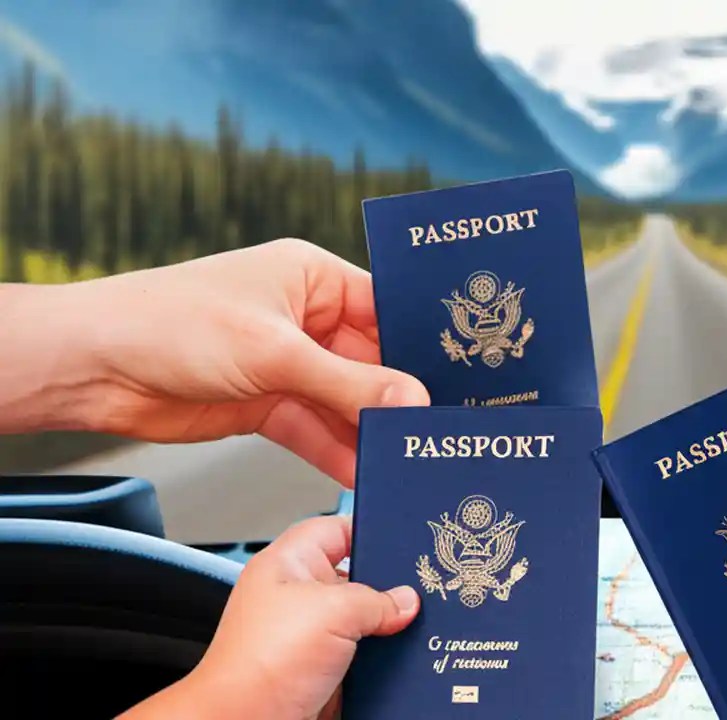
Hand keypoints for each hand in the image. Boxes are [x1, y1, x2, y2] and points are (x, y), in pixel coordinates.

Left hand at [0, 239, 427, 484]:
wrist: (93, 367)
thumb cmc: (171, 325)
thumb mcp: (275, 353)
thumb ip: (349, 383)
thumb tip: (414, 401)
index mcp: (312, 278)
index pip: (387, 308)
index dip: (422, 344)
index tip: (461, 379)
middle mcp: (306, 318)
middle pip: (372, 362)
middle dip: (399, 398)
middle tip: (438, 430)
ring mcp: (287, 364)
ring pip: (346, 401)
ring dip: (370, 430)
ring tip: (408, 457)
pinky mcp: (266, 404)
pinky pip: (316, 428)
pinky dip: (337, 450)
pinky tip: (364, 470)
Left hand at [124, 516, 419, 719]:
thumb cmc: (261, 664)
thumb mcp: (333, 611)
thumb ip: (377, 599)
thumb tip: (406, 601)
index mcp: (289, 565)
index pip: (335, 530)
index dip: (369, 529)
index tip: (405, 538)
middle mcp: (298, 598)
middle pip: (357, 577)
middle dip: (387, 585)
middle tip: (418, 587)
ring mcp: (311, 637)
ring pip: (363, 621)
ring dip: (386, 627)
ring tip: (412, 625)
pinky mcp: (322, 671)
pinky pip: (362, 657)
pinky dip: (382, 661)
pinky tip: (400, 659)